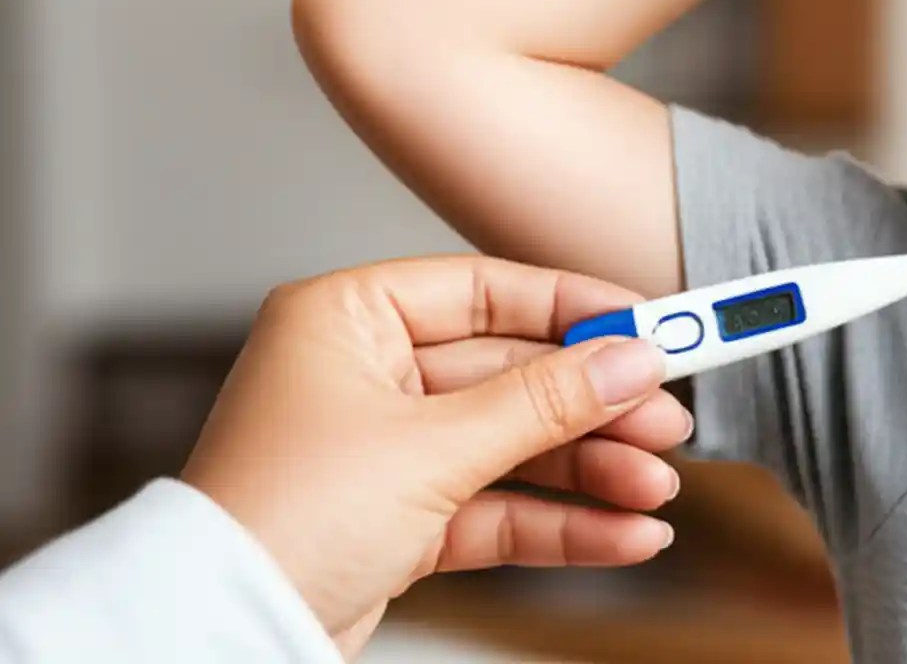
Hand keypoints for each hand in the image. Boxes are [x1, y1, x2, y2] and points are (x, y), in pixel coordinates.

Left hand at [180, 256, 688, 657]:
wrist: (222, 631)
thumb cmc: (283, 517)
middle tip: (668, 418)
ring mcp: (385, 450)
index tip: (648, 325)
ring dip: (588, 471)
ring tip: (658, 489)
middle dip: (593, 406)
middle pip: (510, 376)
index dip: (573, 310)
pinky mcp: (401, 518)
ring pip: (511, 447)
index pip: (485, 292)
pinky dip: (559, 523)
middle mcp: (366, 376)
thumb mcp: (432, 447)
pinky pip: (496, 507)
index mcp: (349, 320)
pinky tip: (625, 534)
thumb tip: (629, 362)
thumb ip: (541, 402)